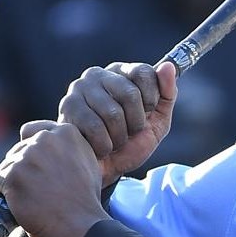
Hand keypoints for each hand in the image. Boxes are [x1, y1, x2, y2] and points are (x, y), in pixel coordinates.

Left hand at [0, 120, 109, 236]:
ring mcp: (27, 158)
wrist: (82, 226)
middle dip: (21, 168)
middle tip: (32, 189)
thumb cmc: (86, 200)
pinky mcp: (12, 177)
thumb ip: (68, 148)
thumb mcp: (88, 163)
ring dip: (11, 182)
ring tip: (25, 199)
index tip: (34, 166)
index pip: (31, 131)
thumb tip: (49, 143)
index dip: (30, 148)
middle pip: (18, 151)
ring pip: (5, 167)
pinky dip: (0, 195)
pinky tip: (13, 205)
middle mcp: (44, 140)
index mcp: (65, 132)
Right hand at [58, 60, 177, 183]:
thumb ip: (166, 94)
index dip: (151, 98)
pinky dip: (105, 145)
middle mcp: (97, 74)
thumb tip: (168, 66)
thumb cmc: (131, 143)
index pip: (143, 72)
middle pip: (130, 94)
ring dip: (120, 137)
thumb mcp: (158, 121)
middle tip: (129, 132)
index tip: (148, 112)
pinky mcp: (67, 107)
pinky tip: (100, 147)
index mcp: (120, 72)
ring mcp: (79, 89)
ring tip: (114, 140)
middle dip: (136, 122)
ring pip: (113, 113)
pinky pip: (96, 128)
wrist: (106, 170)